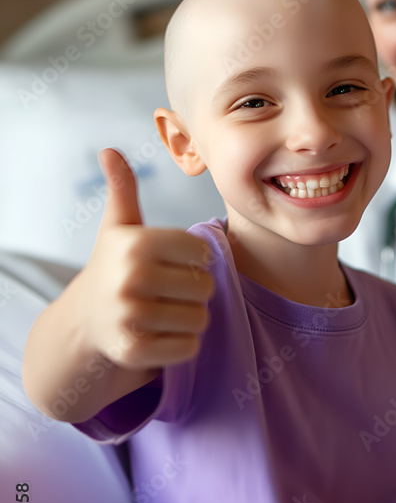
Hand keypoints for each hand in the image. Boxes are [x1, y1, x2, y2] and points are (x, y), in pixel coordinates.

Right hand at [79, 147, 213, 369]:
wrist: (83, 322)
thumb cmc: (114, 268)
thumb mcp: (118, 227)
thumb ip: (122, 189)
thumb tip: (109, 151)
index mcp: (135, 243)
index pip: (202, 251)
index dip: (193, 258)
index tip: (170, 262)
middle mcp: (130, 278)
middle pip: (205, 286)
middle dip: (193, 291)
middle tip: (166, 292)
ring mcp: (130, 317)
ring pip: (200, 319)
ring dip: (189, 318)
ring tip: (162, 312)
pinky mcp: (134, 351)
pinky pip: (189, 347)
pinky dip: (181, 345)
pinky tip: (158, 335)